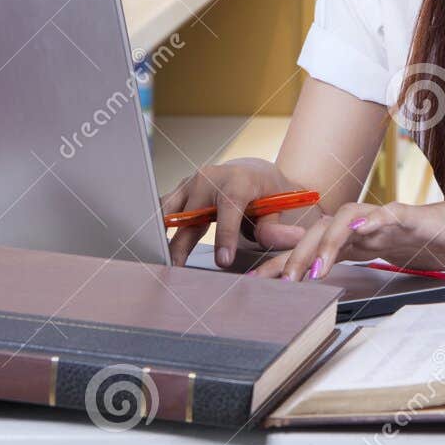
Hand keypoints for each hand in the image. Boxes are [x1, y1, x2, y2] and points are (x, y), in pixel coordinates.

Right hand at [159, 156, 321, 267]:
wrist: (257, 172)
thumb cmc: (270, 192)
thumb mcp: (281, 206)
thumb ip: (278, 226)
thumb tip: (292, 239)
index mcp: (238, 180)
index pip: (229, 208)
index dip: (225, 236)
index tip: (223, 261)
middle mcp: (210, 178)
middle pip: (190, 214)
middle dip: (180, 244)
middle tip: (175, 272)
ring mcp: (191, 182)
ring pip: (168, 212)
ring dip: (160, 237)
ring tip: (157, 264)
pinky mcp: (179, 190)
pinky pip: (163, 212)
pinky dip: (157, 230)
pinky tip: (152, 251)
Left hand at [250, 188, 444, 280]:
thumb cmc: (429, 242)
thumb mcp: (385, 258)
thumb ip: (355, 260)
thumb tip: (319, 280)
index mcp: (357, 237)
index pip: (312, 247)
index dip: (284, 262)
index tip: (258, 283)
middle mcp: (365, 224)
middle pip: (320, 230)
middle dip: (297, 256)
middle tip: (283, 283)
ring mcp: (387, 217)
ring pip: (346, 220)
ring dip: (327, 243)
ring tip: (317, 268)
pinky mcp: (413, 216)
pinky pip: (389, 214)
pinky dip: (373, 220)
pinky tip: (359, 227)